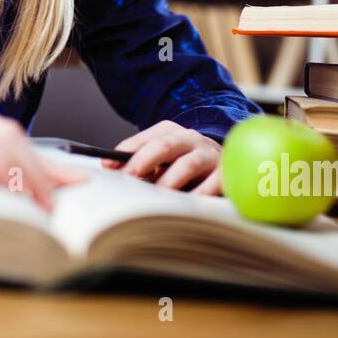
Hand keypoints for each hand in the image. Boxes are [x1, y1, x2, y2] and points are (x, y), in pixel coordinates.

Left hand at [100, 120, 223, 195]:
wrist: (230, 163)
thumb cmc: (186, 166)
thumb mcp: (163, 161)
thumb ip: (140, 163)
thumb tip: (111, 169)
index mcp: (172, 133)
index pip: (147, 137)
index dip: (127, 150)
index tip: (108, 163)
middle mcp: (191, 140)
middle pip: (166, 144)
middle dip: (145, 159)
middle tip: (130, 175)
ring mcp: (210, 155)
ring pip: (189, 163)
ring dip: (170, 179)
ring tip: (158, 192)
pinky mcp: (226, 174)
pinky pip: (214, 182)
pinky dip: (200, 193)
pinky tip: (189, 203)